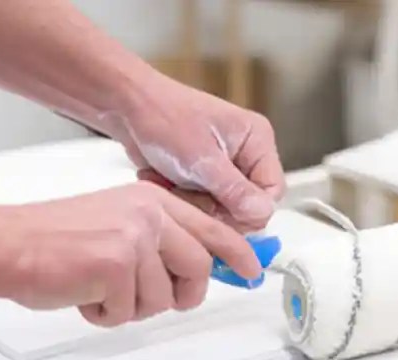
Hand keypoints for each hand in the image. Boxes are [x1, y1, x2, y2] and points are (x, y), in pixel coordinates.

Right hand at [4, 181, 260, 326]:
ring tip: (99, 289)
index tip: (253, 272)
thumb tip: (196, 267)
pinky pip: (128, 312)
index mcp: (152, 200)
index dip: (238, 255)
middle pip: (198, 270)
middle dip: (181, 295)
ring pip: (162, 298)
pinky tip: (83, 295)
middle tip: (154, 300)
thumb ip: (159, 239)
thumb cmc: (54, 239)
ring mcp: (134, 238)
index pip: (213, 229)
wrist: (11, 244)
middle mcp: (148, 214)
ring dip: (130, 307)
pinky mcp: (117, 265)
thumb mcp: (118, 223)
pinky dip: (104, 315)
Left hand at [100, 77, 284, 231]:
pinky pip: (202, 204)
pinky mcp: (202, 175)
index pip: (272, 192)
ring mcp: (223, 166)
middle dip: (216, 208)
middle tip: (189, 194)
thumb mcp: (202, 159)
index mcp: (257, 140)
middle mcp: (246, 154)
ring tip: (172, 183)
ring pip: (222, 209)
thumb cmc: (163, 119)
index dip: (249, 210)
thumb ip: (235, 191)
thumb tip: (263, 214)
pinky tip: (165, 181)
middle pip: (247, 205)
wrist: (125, 106)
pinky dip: (182, 199)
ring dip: (195, 204)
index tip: (220, 212)